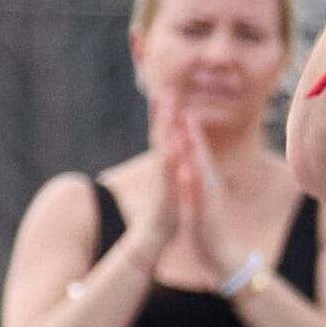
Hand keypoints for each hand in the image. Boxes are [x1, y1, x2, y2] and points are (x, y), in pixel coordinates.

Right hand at [115, 103, 180, 256]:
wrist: (151, 237)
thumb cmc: (160, 209)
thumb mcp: (166, 183)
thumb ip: (165, 163)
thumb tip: (167, 146)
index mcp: (164, 164)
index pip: (163, 134)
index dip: (164, 113)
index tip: (166, 89)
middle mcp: (160, 169)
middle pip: (160, 137)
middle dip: (162, 114)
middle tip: (163, 90)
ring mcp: (161, 182)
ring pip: (163, 153)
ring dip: (165, 133)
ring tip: (168, 113)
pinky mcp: (164, 197)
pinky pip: (167, 180)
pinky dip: (170, 166)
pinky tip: (173, 152)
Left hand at [150, 86, 245, 273]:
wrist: (224, 257)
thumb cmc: (210, 225)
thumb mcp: (201, 195)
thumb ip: (198, 173)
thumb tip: (194, 154)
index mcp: (204, 178)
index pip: (194, 146)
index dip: (185, 123)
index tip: (177, 98)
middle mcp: (208, 184)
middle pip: (197, 151)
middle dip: (188, 127)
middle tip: (179, 101)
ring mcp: (207, 199)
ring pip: (199, 170)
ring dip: (192, 149)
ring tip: (184, 128)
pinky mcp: (203, 216)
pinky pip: (196, 198)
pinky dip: (191, 184)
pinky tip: (186, 170)